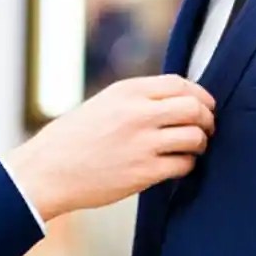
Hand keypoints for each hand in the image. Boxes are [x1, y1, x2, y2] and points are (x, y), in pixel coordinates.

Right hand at [3, 74, 215, 221]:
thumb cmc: (73, 138)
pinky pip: (184, 164)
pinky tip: (177, 164)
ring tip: (193, 147)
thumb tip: (178, 100)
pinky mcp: (144, 172)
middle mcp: (138, 113)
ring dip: (200, 142)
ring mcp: (143, 142)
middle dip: (207, 118)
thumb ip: (139, 99)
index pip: (180, 83)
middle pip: (194, 107)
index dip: (200, 94)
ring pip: (195, 136)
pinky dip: (187, 164)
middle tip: (206, 128)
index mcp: (128, 91)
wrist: (48, 170)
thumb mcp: (105, 103)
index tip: (204, 105)